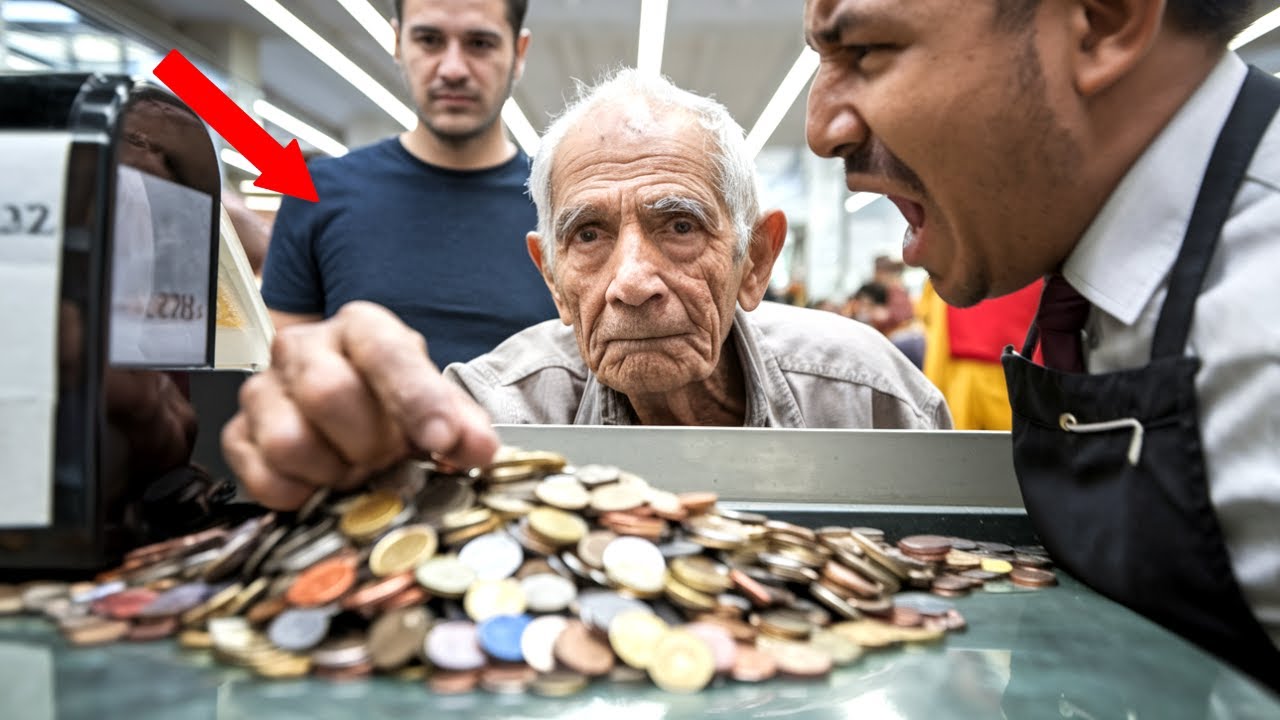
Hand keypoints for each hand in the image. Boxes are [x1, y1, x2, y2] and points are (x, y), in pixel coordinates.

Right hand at [222, 301, 498, 508]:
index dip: (416, 399)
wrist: (343, 408)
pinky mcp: (238, 433)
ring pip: (289, 440)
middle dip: (368, 442)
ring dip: (333, 471)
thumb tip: (479, 449)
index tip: (443, 440)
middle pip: (327, 392)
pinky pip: (261, 476)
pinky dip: (300, 494)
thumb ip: (461, 425)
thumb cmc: (392, 404)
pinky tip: (321, 484)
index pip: (384, 353)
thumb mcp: (434, 407)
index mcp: (361, 328)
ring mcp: (263, 389)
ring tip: (354, 469)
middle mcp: (303, 347)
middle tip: (386, 458)